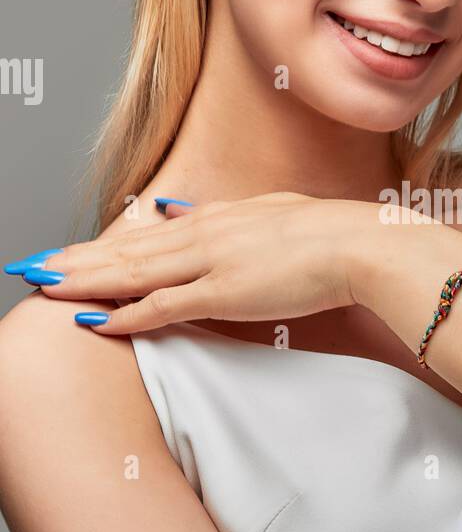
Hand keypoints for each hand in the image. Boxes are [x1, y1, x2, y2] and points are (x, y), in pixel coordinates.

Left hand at [4, 193, 379, 334]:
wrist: (360, 245)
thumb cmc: (329, 234)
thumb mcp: (268, 212)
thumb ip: (220, 215)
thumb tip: (177, 212)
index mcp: (215, 218)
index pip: (142, 236)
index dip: (97, 245)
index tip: (63, 253)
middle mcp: (203, 235)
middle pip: (124, 251)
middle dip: (72, 261)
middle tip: (30, 267)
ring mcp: (210, 263)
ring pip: (132, 273)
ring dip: (84, 281)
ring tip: (43, 286)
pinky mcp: (224, 293)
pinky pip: (163, 306)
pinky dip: (125, 314)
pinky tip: (95, 319)